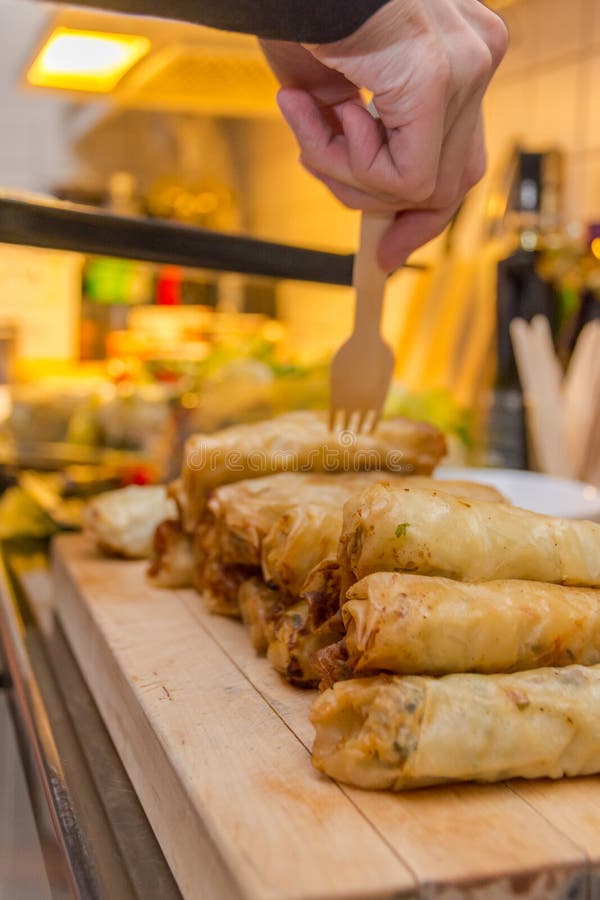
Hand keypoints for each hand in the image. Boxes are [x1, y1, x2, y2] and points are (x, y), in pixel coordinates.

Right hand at [260, 0, 507, 269]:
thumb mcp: (333, 90)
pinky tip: (322, 111)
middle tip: (326, 185)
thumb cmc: (302, 9)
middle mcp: (476, 60)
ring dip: (347, 173)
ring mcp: (465, 68)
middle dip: (381, 207)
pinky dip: (350, 164)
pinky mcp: (438, 80)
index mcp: (460, 57)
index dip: (421, 217)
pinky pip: (404, 177)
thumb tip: (370, 209)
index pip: (459, 161)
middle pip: (448, 183)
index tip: (387, 252)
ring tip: (306, 117)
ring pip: (419, 188)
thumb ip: (361, 144)